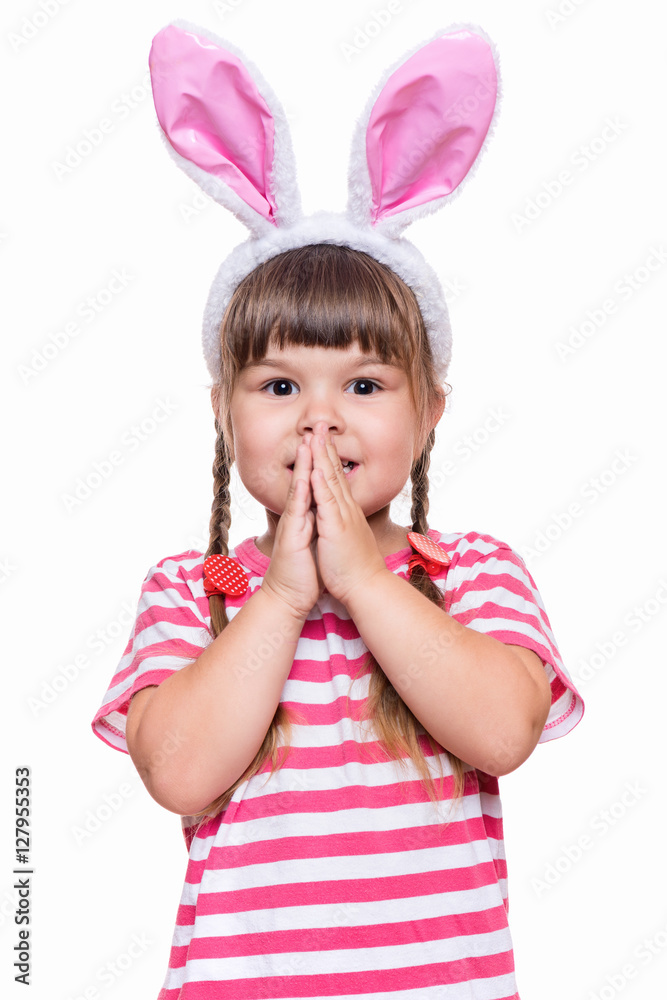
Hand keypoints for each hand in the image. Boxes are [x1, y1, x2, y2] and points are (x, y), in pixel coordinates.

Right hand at [261, 432, 321, 618]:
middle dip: (312, 452)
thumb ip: (317, 526)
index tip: (326, 440)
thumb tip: (324, 514)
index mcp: (307, 516)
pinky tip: (304, 473)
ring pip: (300, 487)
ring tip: (309, 439)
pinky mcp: (292, 534)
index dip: (320, 462)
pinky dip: (301, 489)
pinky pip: (297, 507)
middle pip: (306, 478)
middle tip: (316, 427)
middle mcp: (299, 515)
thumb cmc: (304, 574)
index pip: (315, 484)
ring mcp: (294, 523)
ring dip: (304, 463)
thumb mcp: (315, 544)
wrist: (289, 597)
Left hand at [309, 422, 386, 607]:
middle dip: (327, 447)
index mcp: (346, 512)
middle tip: (321, 425)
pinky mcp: (336, 528)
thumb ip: (343, 523)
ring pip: (331, 481)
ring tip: (315, 435)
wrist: (365, 587)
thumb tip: (339, 515)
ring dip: (323, 457)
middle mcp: (346, 509)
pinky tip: (316, 468)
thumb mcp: (347, 538)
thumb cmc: (355, 568)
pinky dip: (321, 484)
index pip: (337, 478)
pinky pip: (327, 502)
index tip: (323, 439)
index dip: (329, 457)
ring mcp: (342, 516)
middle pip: (335, 472)